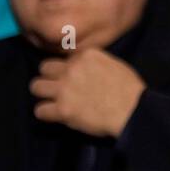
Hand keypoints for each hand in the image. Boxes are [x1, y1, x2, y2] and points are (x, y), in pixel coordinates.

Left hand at [30, 48, 144, 137]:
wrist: (133, 111)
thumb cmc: (130, 89)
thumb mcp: (114, 64)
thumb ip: (94, 63)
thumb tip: (84, 68)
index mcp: (86, 55)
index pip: (64, 58)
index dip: (67, 68)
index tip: (74, 77)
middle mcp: (71, 69)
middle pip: (44, 68)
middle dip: (50, 77)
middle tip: (58, 87)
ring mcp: (65, 89)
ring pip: (36, 87)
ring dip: (44, 94)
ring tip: (53, 100)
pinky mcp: (62, 110)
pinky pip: (39, 110)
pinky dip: (47, 113)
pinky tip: (56, 115)